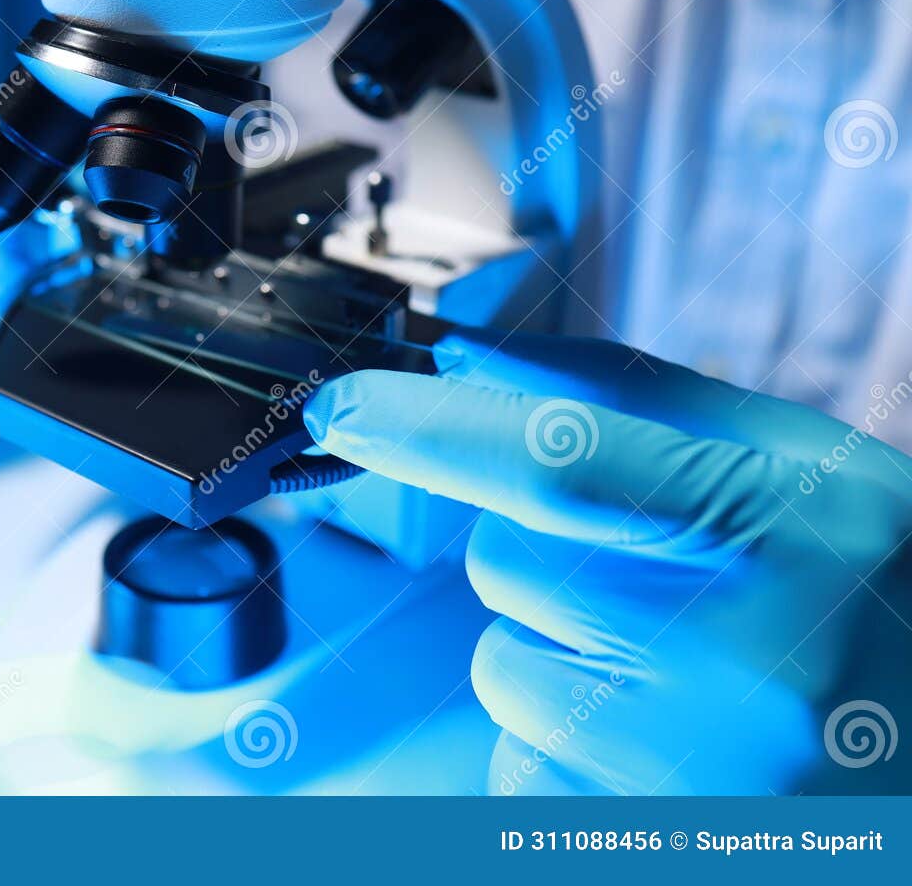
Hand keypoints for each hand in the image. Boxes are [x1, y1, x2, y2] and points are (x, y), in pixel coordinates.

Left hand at [303, 326, 911, 793]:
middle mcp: (743, 659)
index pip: (561, 466)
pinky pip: (518, 756)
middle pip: (504, 565)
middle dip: (542, 558)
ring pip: (502, 663)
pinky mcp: (635, 838)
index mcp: (791, 530)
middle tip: (656, 584)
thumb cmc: (868, 589)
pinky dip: (562, 737)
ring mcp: (694, 773)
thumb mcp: (793, 464)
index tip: (343, 407)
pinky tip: (666, 736)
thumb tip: (466, 363)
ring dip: (556, 653)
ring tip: (679, 671)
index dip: (430, 429)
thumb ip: (628, 398)